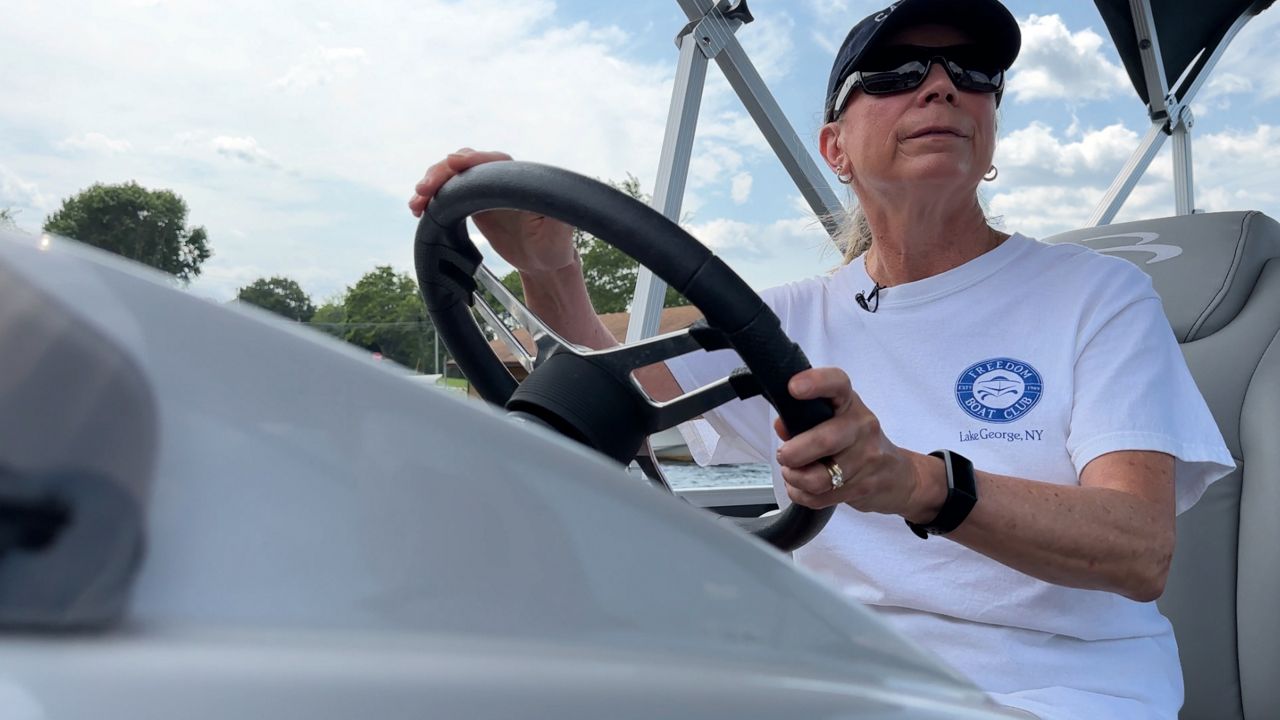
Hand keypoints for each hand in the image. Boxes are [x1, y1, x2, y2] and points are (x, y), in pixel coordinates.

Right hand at [409, 148, 575, 272]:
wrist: (542, 260)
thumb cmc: (555, 243)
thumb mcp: (560, 228)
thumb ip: (556, 209)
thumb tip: (553, 193)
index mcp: (520, 178)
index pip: (494, 161)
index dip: (473, 159)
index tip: (454, 162)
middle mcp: (499, 178)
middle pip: (465, 165)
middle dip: (442, 173)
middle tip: (424, 189)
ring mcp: (483, 190)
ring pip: (451, 178)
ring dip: (431, 186)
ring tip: (417, 203)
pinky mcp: (472, 203)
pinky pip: (447, 195)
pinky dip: (431, 200)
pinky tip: (419, 210)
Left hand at [773, 367, 939, 515]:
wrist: (900, 477)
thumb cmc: (858, 443)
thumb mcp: (836, 422)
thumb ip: (805, 420)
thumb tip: (781, 425)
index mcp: (850, 404)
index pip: (838, 384)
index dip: (815, 383)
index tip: (793, 388)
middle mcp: (863, 426)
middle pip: (824, 441)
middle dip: (794, 453)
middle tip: (784, 456)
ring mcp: (868, 458)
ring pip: (820, 478)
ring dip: (795, 478)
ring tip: (793, 473)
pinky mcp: (865, 487)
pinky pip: (822, 497)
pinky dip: (803, 495)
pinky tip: (803, 488)